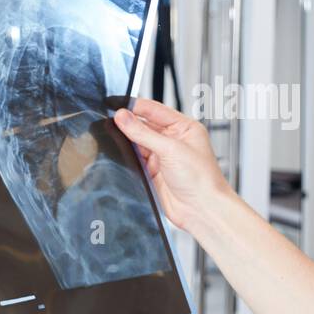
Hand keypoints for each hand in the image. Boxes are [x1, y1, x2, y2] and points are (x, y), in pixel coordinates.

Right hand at [113, 98, 232, 236]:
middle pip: (144, 125)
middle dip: (129, 123)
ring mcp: (162, 156)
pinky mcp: (152, 172)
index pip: (155, 110)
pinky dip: (126, 157)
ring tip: (114, 136)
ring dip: (127, 141)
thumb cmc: (201, 179)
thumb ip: (143, 133)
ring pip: (137, 142)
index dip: (136, 106)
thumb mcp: (170, 149)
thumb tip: (123, 117)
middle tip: (111, 120)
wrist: (201, 209)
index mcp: (184, 128)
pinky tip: (120, 153)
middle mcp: (173, 140)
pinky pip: (134, 159)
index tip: (117, 104)